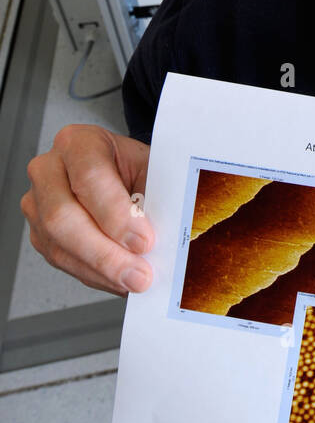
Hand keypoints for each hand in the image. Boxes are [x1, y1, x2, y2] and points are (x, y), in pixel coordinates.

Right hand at [22, 125, 153, 296]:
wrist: (124, 175)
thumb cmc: (136, 169)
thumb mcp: (153, 170)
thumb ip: (158, 195)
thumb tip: (168, 233)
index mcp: (78, 142)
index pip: (89, 176)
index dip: (116, 214)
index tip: (144, 241)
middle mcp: (49, 170)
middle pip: (62, 216)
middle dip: (105, 252)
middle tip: (139, 272)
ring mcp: (38, 203)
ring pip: (59, 245)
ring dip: (101, 270)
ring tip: (134, 280)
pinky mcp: (39, 234)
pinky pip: (62, 261)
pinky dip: (95, 275)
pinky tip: (119, 279)